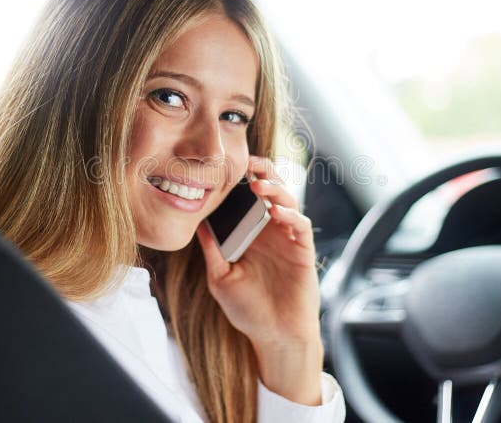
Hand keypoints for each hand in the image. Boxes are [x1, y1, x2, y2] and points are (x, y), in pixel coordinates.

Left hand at [197, 155, 323, 404]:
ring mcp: (288, 240)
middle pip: (271, 192)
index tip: (228, 167)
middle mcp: (270, 232)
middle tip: (250, 163)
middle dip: (263, 174)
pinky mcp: (303, 251)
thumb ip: (212, 251)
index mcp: (250, 234)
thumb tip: (197, 224)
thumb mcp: (221, 279)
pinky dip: (291, 216)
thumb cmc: (248, 310)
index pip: (248, 199)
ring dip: (276, 190)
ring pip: (288, 203)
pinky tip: (277, 213)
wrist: (274, 336)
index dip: (243, 181)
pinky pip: (301, 227)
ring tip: (260, 186)